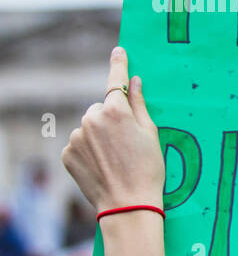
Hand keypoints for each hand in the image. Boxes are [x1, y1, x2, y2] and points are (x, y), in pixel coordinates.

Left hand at [62, 47, 164, 212]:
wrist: (128, 204)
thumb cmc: (147, 169)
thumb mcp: (151, 134)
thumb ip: (139, 105)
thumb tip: (134, 82)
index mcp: (115, 111)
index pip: (116, 82)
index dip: (118, 65)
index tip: (119, 51)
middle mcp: (91, 119)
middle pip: (102, 110)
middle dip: (112, 119)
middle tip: (128, 143)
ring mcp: (77, 137)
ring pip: (90, 127)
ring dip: (100, 136)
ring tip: (115, 158)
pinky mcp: (67, 154)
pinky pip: (80, 144)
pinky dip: (89, 151)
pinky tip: (102, 165)